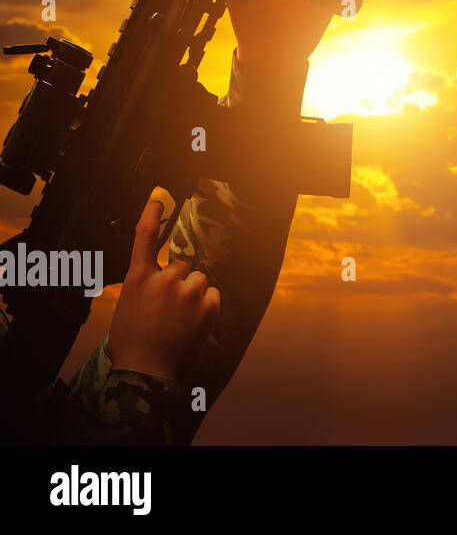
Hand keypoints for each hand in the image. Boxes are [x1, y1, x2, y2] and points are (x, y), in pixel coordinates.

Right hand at [107, 200, 219, 382]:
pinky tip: (193, 324)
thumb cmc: (131, 346)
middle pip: (182, 266)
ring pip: (198, 280)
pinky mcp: (208, 304)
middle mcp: (164, 280)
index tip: (158, 199)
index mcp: (138, 279)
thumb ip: (142, 289)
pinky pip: (212, 295)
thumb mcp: (126, 309)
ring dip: (194, 294)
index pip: (144, 238)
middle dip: (179, 282)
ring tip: (180, 319)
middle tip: (169, 309)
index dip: (151, 215)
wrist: (147, 375)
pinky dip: (206, 307)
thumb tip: (154, 286)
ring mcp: (188, 291)